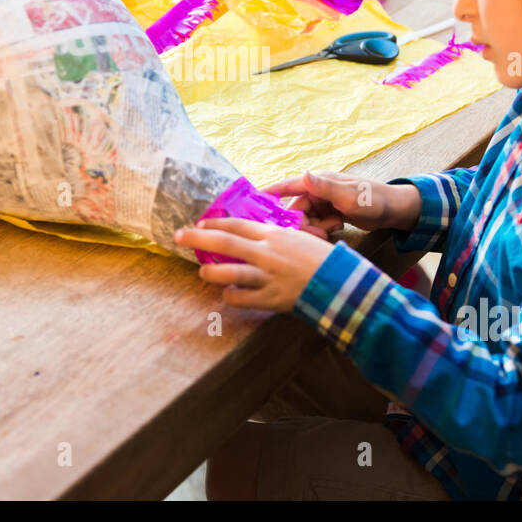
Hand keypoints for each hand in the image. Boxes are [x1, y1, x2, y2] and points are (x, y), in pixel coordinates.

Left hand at [174, 218, 333, 312]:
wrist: (342, 283)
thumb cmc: (320, 258)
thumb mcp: (297, 238)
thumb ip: (272, 237)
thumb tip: (247, 235)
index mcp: (274, 235)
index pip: (237, 225)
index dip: (215, 222)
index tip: (199, 222)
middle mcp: (268, 254)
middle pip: (226, 242)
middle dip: (199, 238)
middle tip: (178, 235)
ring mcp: (269, 277)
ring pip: (231, 272)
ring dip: (212, 271)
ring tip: (202, 271)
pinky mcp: (272, 299)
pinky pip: (243, 299)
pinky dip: (232, 296)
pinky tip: (227, 294)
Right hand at [260, 172, 421, 237]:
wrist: (396, 211)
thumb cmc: (374, 199)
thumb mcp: (349, 195)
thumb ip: (326, 187)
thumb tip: (303, 175)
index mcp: (318, 182)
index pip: (287, 186)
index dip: (268, 194)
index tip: (250, 203)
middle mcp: (318, 190)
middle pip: (295, 209)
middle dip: (301, 224)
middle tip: (316, 234)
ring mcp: (324, 202)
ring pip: (305, 220)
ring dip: (313, 229)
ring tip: (329, 232)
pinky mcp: (330, 214)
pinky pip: (316, 225)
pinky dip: (322, 230)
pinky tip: (336, 230)